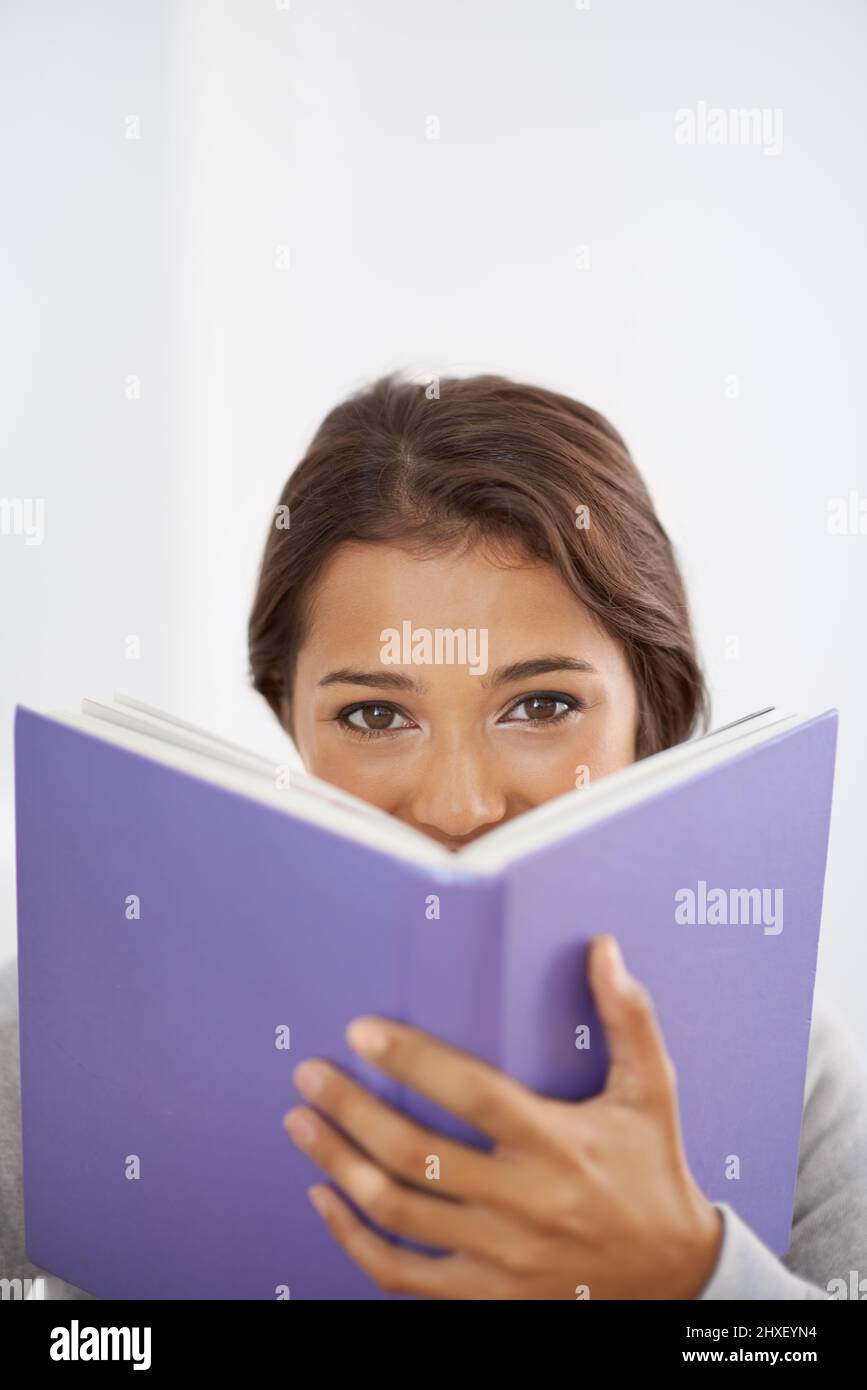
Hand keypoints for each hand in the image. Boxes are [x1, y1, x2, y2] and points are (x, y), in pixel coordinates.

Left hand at [283, 933, 722, 1298]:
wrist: (673, 1280)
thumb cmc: (652, 1171)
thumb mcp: (652, 1091)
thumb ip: (628, 1018)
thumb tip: (603, 948)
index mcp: (557, 1143)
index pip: (472, 1095)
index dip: (412, 1061)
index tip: (360, 1031)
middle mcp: (523, 1202)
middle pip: (415, 1153)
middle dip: (350, 1110)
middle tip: (308, 1074)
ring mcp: (500, 1256)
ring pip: (396, 1212)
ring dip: (338, 1165)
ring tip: (302, 1124)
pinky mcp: (487, 1297)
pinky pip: (402, 1275)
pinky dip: (352, 1239)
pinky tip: (323, 1199)